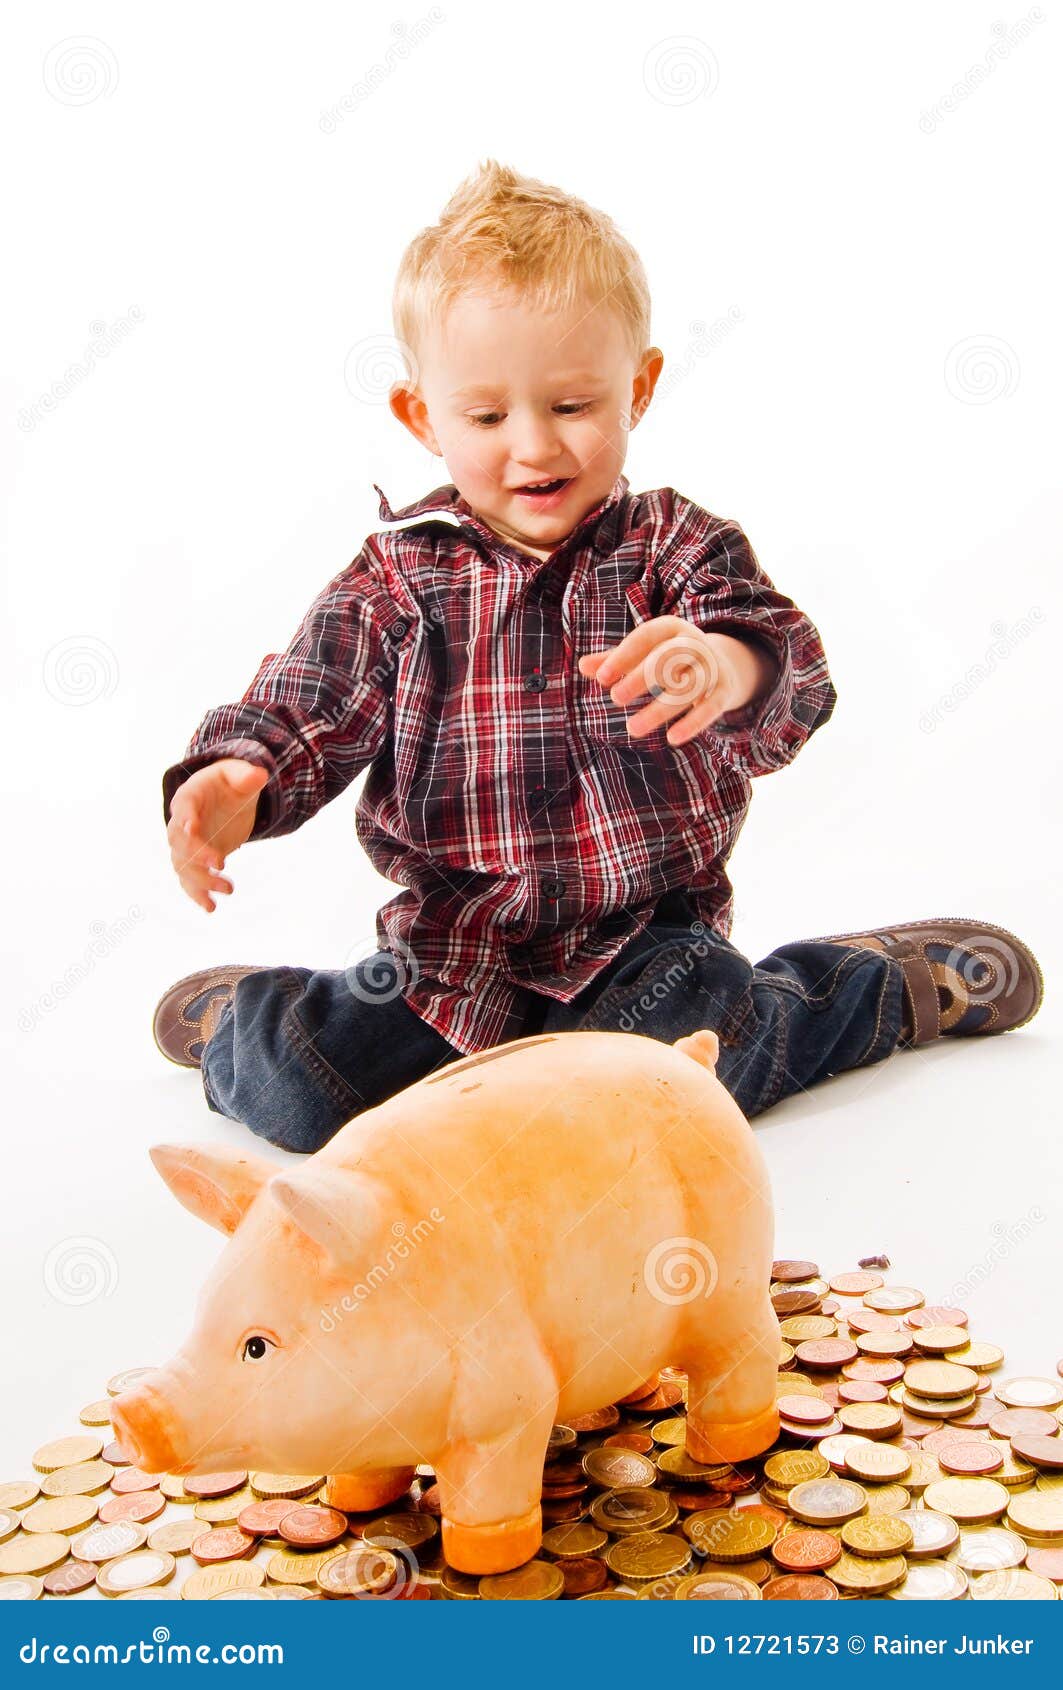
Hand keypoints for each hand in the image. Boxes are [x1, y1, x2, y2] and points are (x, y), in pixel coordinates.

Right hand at [167, 758, 268, 912]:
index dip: (185, 818)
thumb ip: (246, 776)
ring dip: (202, 880)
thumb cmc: (230, 783)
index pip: (183, 807)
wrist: (223, 798)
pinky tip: (211, 908)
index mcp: (189, 797)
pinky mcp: (195, 862)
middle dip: (197, 854)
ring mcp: (186, 845)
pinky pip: (190, 881)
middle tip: (221, 863)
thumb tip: (259, 774)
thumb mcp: (240, 776)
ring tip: (229, 888)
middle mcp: (181, 823)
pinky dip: (198, 895)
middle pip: (180, 842)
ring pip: (184, 866)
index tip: (193, 829)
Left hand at [578, 618, 769, 745]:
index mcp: (670, 628)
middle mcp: (694, 643)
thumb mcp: (642, 655)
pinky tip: (672, 738)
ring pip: (687, 688)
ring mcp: (712, 666)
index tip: (601, 678)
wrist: (720, 663)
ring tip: (633, 729)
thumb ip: (614, 660)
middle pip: (668, 659)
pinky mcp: (725, 690)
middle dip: (641, 678)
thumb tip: (582, 666)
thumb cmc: (668, 659)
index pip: (645, 638)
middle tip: (616, 699)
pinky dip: (692, 723)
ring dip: (659, 709)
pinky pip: (711, 708)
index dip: (624, 657)